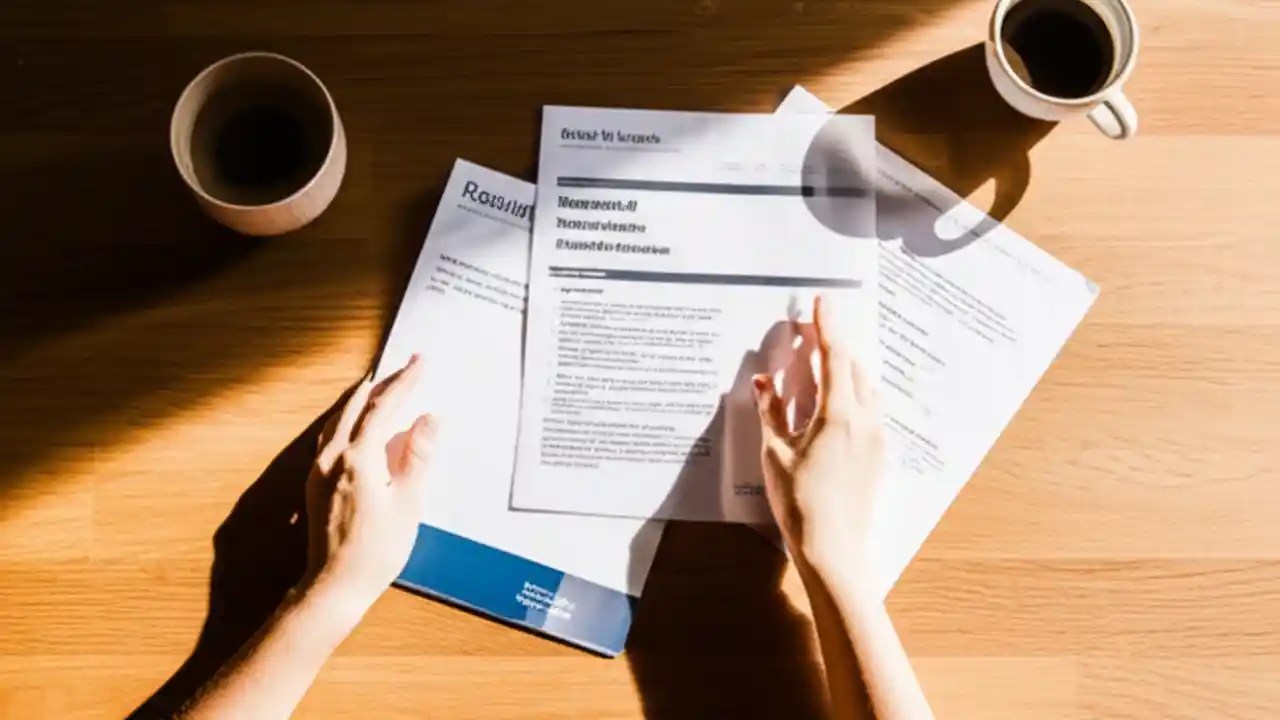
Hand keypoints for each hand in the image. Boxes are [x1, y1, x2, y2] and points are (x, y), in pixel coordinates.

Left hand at [302, 354, 437, 611]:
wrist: (334, 586)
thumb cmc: (376, 551)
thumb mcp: (408, 504)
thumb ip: (417, 457)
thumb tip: (428, 420)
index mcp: (357, 459)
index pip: (383, 408)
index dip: (404, 383)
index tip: (419, 363)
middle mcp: (332, 458)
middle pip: (356, 406)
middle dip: (383, 384)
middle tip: (405, 368)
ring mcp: (319, 470)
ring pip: (338, 420)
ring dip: (361, 399)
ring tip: (379, 386)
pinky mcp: (315, 484)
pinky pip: (330, 437)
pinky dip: (346, 420)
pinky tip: (355, 424)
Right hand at [752, 295, 884, 576]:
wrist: (834, 548)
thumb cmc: (799, 502)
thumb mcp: (774, 453)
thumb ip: (771, 412)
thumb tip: (765, 381)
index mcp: (839, 414)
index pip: (836, 355)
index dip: (828, 325)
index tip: (822, 301)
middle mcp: (865, 421)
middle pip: (855, 367)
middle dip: (836, 345)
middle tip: (815, 331)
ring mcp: (876, 439)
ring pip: (865, 389)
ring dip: (846, 370)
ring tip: (823, 364)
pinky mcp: (877, 455)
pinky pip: (868, 411)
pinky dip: (852, 395)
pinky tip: (833, 404)